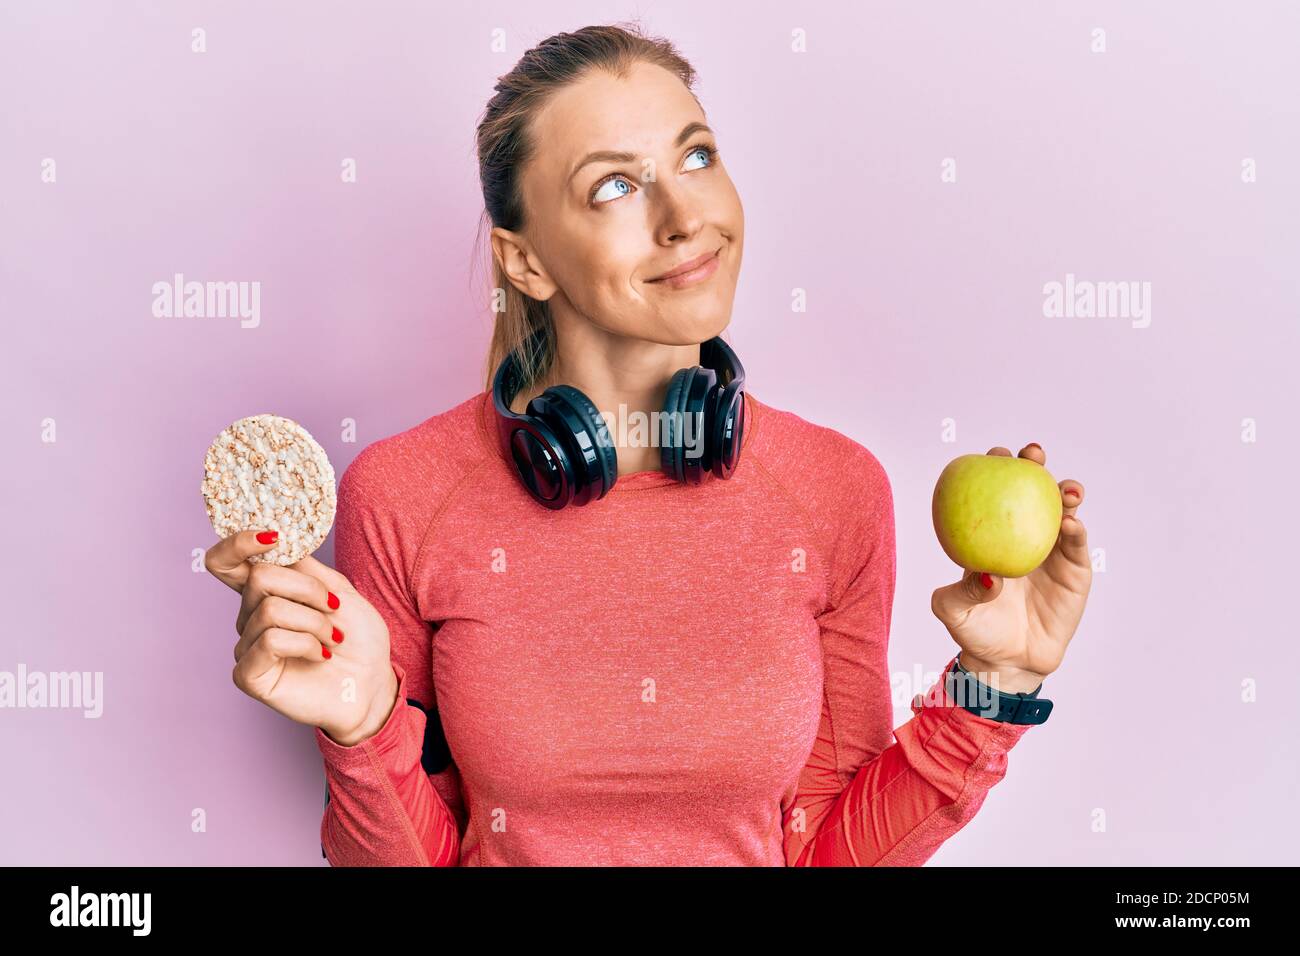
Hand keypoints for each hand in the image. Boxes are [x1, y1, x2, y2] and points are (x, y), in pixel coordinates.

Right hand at [204, 530, 398, 745]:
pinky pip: (271, 640)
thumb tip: (278, 539)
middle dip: (308, 590)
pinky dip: (305, 644)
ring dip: (315, 622)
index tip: (273, 536)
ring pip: (270, 610)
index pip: (226, 562)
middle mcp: (250, 617)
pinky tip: (320, 656)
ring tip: (333, 639)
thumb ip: (306, 567)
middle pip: (260, 577)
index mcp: (267, 594)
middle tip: (335, 609)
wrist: (371, 683)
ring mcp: (247, 646)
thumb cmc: (357, 639)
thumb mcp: (339, 591)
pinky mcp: (248, 675)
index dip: (237, 543)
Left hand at [930, 443, 1091, 693]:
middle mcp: (1024, 534)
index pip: (993, 493)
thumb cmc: (974, 630)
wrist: (1006, 661)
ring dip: (1066, 492)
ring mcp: (1052, 550)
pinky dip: (1076, 529)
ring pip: (1063, 510)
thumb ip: (963, 590)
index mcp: (992, 534)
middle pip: (1032, 490)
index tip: (993, 456)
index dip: (995, 469)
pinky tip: (1070, 522)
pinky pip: (1077, 544)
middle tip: (1031, 456)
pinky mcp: (1075, 570)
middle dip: (1033, 465)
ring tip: (1064, 489)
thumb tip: (987, 573)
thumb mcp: (954, 610)